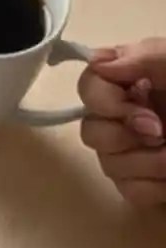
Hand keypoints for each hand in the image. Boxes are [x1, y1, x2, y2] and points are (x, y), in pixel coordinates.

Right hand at [78, 38, 165, 205]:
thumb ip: (145, 57)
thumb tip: (98, 61)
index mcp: (139, 82)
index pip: (89, 86)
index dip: (105, 101)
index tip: (143, 107)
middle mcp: (129, 116)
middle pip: (89, 129)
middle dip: (123, 135)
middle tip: (162, 135)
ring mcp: (134, 152)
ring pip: (107, 163)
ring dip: (147, 163)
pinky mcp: (144, 184)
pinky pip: (128, 191)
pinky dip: (154, 188)